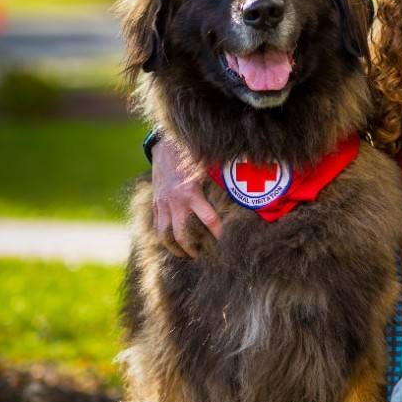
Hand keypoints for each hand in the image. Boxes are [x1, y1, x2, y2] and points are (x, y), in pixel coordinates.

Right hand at [151, 134, 221, 256]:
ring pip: (164, 235)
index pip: (209, 219)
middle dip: (192, 249)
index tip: (228, 243)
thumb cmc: (190, 154)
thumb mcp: (207, 164)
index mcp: (191, 193)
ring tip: (184, 255)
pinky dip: (163, 236)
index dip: (219, 233)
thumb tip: (247, 182)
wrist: (163, 144)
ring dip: (175, 247)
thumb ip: (223, 177)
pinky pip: (157, 225)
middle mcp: (175, 202)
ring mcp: (162, 204)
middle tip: (201, 256)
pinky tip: (171, 242)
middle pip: (182, 235)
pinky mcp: (155, 203)